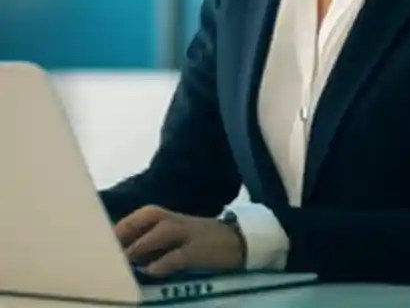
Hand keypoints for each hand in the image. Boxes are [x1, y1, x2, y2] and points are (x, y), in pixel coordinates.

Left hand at [114, 205, 245, 277]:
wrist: (237, 242)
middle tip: (103, 258)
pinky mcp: (198, 251)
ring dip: (138, 250)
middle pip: (141, 222)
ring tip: (122, 266)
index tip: (94, 251)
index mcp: (160, 216)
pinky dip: (160, 265)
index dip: (110, 235)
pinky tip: (150, 272)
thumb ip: (142, 242)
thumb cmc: (194, 241)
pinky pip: (175, 257)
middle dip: (121, 239)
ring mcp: (187, 234)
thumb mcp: (168, 235)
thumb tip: (112, 256)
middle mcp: (171, 220)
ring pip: (158, 235)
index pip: (129, 221)